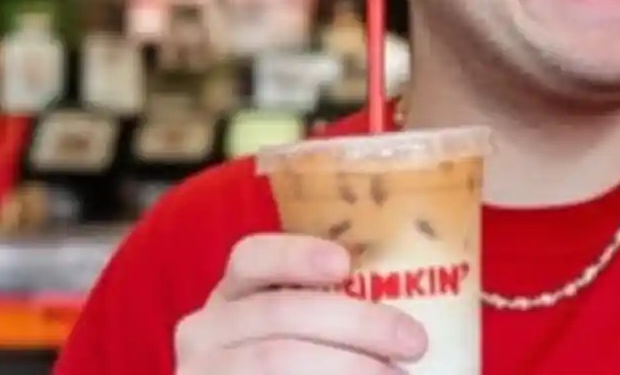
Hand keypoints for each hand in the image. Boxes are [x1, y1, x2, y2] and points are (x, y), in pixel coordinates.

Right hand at [174, 234, 426, 374]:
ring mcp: (204, 372)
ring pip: (278, 361)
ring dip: (349, 367)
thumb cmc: (301, 357)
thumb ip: (339, 307)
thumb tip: (412, 313)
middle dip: (357, 325)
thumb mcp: (305, 328)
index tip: (344, 263)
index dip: (297, 255)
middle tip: (415, 341)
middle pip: (280, 313)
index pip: (251, 258)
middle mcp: (205, 330)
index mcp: (233, 294)